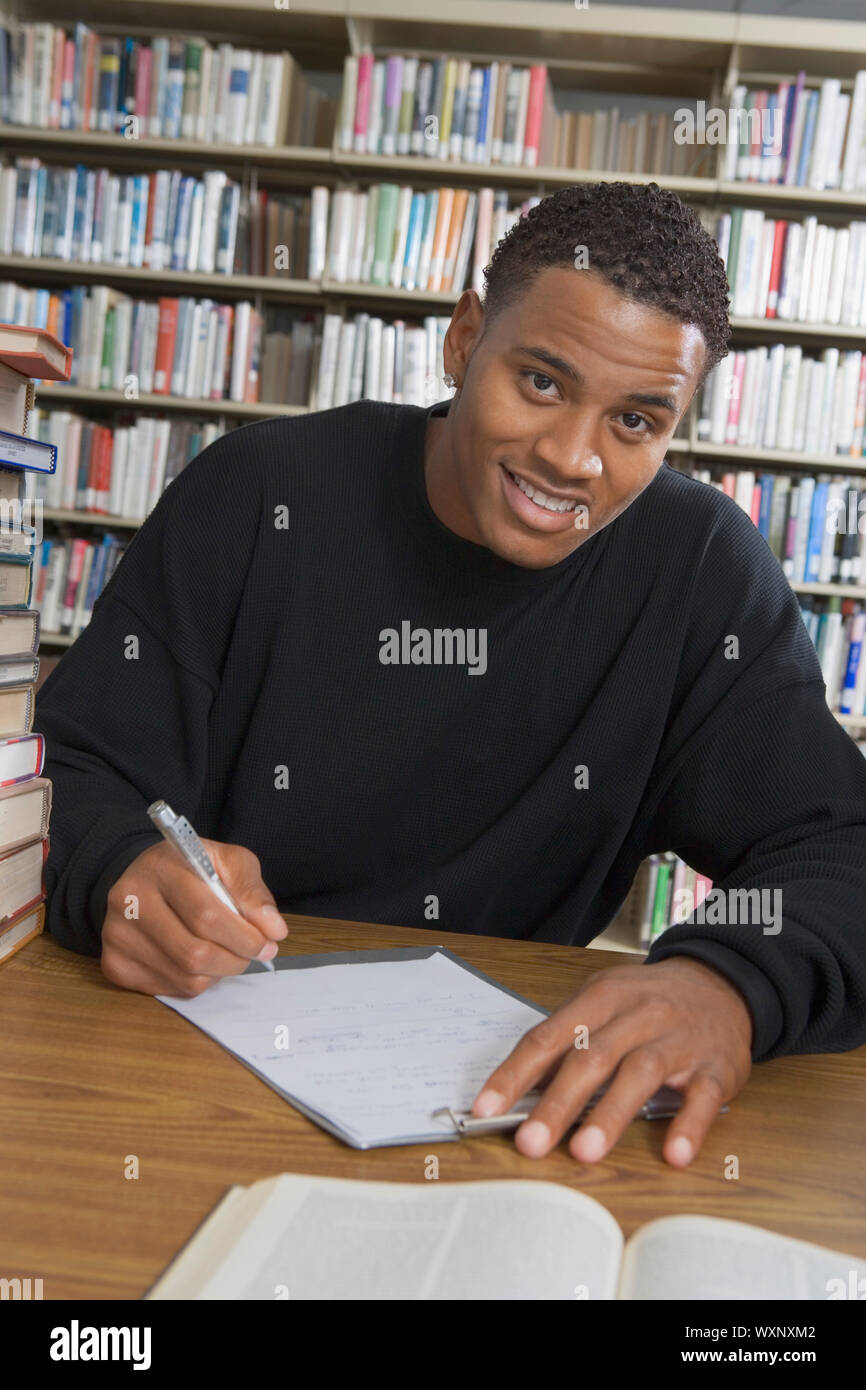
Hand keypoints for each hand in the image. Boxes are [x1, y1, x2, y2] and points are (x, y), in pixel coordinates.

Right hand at [100, 840, 287, 996]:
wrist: (142, 878)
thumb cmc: (190, 869)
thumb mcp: (226, 861)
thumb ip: (251, 890)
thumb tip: (273, 930)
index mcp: (159, 868)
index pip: (206, 915)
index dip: (245, 936)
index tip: (269, 942)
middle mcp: (129, 902)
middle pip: (194, 953)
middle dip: (236, 958)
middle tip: (254, 952)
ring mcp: (117, 937)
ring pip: (185, 977)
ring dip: (220, 972)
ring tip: (228, 953)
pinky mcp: (115, 965)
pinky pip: (171, 988)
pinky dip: (197, 981)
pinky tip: (200, 960)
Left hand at [471, 957, 752, 1165]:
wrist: (722, 984)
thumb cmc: (649, 1000)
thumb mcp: (605, 1001)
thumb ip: (569, 1039)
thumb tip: (523, 1088)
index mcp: (602, 997)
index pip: (549, 1036)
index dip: (516, 1074)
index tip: (486, 1107)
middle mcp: (639, 1014)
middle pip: (592, 1057)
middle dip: (558, 1103)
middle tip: (530, 1143)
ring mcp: (679, 1039)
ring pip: (641, 1073)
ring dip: (611, 1114)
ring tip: (584, 1152)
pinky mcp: (716, 1066)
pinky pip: (703, 1097)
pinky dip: (689, 1125)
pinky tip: (674, 1154)